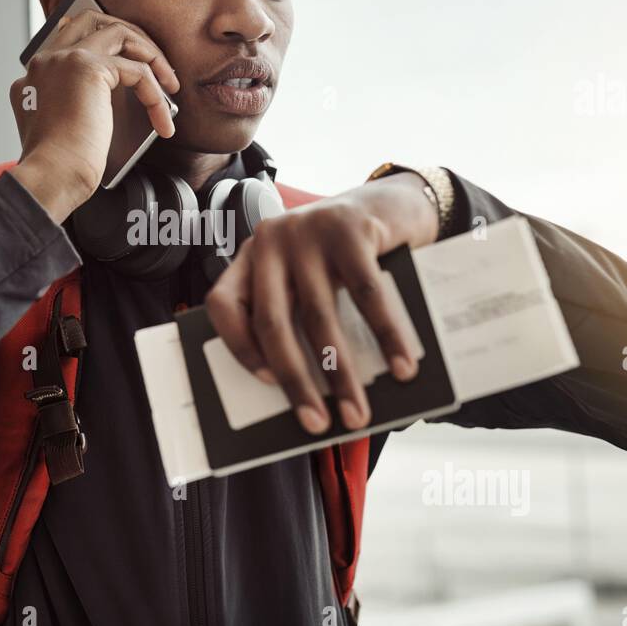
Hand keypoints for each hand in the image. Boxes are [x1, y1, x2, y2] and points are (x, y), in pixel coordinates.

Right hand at [9, 10, 180, 222]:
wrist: (52, 176)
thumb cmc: (59, 165)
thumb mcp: (58, 127)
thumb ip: (71, 102)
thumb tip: (101, 98)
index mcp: (36, 74)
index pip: (70, 37)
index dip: (105, 42)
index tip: (131, 57)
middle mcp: (47, 60)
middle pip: (93, 21)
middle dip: (131, 36)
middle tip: (154, 63)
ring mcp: (66, 59)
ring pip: (119, 33)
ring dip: (150, 55)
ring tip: (169, 85)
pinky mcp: (89, 67)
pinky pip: (137, 70)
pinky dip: (156, 94)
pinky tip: (163, 120)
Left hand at [205, 173, 439, 434]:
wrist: (392, 200)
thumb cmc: (344, 256)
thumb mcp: (311, 278)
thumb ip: (299, 314)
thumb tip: (312, 394)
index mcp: (251, 258)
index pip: (224, 304)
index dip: (239, 346)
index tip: (266, 382)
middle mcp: (270, 241)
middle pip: (272, 321)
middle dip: (295, 381)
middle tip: (316, 424)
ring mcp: (308, 232)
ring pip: (319, 316)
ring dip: (340, 374)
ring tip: (358, 414)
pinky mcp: (350, 229)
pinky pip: (368, 294)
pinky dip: (387, 337)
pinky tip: (402, 366)